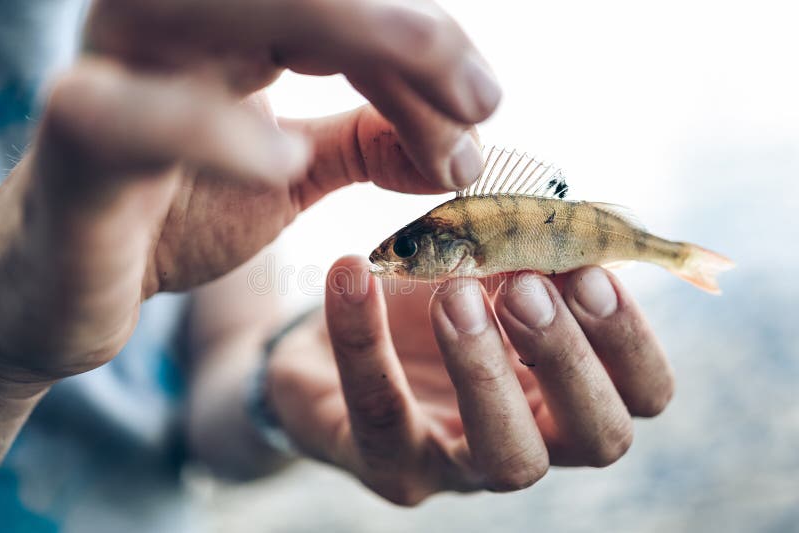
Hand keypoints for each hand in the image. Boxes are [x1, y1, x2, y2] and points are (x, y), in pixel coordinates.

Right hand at [0, 0, 497, 386]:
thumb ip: (363, 143)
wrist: (73, 281)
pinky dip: (215, 130)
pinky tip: (283, 161)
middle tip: (484, 97)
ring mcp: (113, 71)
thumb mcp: (288, 170)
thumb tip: (460, 147)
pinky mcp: (75, 143)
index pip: (333, 5)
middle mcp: (167, 26)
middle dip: (401, 32)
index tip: (485, 99)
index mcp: (223, 26)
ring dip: (342, 41)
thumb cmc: (177, 212)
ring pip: (213, 12)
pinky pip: (137, 116)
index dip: (419, 42)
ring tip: (439, 119)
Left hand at [267, 257, 673, 504]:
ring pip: (511, 457)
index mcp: (563, 388)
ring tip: (455, 294)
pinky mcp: (385, 462)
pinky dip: (365, 337)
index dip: (630, 336)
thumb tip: (555, 217)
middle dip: (572, 356)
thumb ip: (518, 246)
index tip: (586, 270)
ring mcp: (459, 465)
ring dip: (491, 368)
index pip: (642, 392)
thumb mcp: (474, 265)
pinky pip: (381, 410)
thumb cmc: (417, 303)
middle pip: (600, 437)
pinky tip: (351, 272)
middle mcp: (529, 437)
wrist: (325, 339)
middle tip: (525, 287)